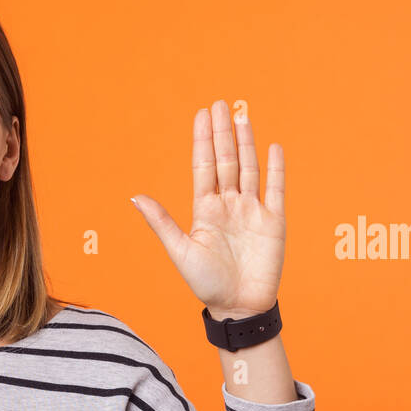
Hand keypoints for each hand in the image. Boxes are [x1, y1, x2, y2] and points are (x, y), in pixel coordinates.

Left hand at [131, 99, 284, 319]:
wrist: (238, 307)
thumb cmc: (206, 284)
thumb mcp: (179, 251)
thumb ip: (161, 222)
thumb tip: (134, 196)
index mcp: (205, 210)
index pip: (204, 167)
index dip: (203, 141)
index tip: (202, 115)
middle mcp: (229, 206)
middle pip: (226, 161)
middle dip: (223, 133)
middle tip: (221, 104)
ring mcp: (252, 212)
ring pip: (249, 169)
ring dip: (246, 143)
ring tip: (242, 116)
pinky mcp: (274, 222)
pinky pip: (275, 190)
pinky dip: (275, 169)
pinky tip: (272, 147)